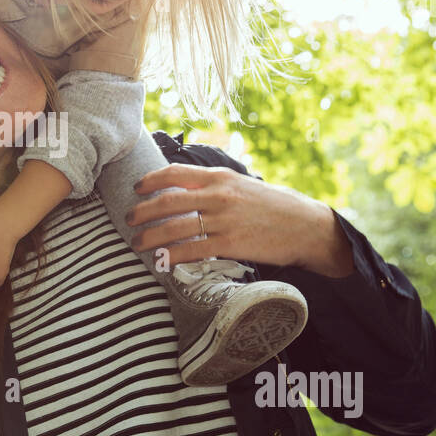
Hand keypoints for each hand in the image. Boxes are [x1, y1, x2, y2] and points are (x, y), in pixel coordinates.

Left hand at [124, 163, 352, 275]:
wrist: (306, 226)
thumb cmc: (274, 206)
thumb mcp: (243, 185)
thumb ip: (216, 186)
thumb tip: (185, 189)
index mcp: (220, 177)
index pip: (175, 173)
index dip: (150, 180)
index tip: (136, 188)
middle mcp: (219, 195)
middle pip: (167, 201)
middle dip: (142, 212)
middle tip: (129, 220)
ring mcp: (224, 220)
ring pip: (175, 228)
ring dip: (150, 237)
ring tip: (138, 244)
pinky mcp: (231, 244)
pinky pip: (192, 251)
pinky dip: (172, 257)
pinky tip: (162, 262)